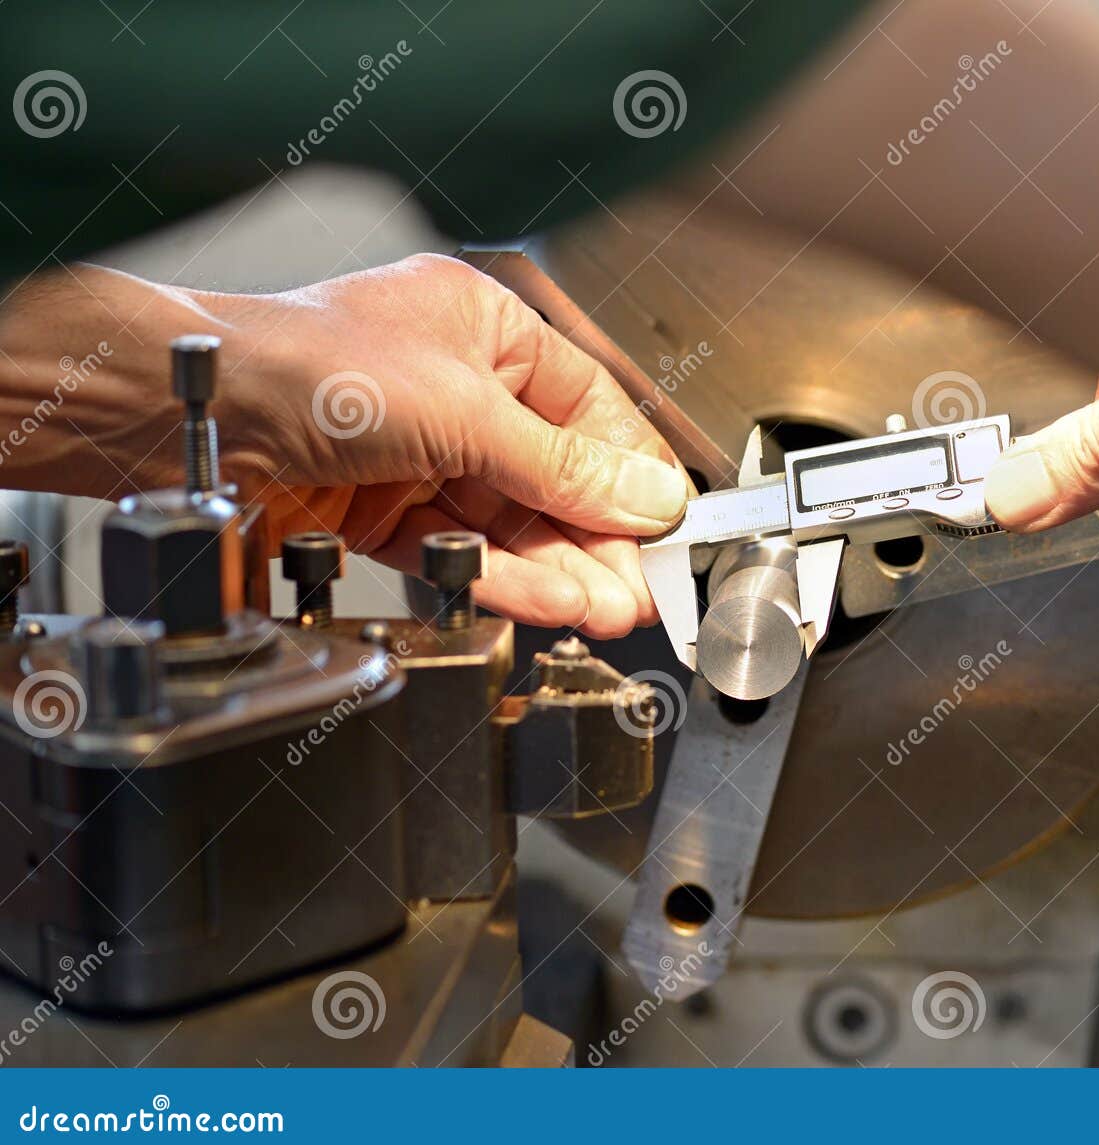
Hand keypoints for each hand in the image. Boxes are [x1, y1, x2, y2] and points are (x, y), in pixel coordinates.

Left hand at [214, 254, 691, 636]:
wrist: (183, 414)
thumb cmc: (300, 362)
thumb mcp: (462, 411)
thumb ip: (562, 466)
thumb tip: (645, 495)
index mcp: (484, 331)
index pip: (587, 410)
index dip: (630, 474)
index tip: (665, 528)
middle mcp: (455, 389)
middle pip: (551, 477)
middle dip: (595, 539)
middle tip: (634, 592)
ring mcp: (417, 453)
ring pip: (508, 522)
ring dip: (556, 569)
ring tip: (599, 611)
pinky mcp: (379, 512)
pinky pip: (459, 549)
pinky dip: (498, 577)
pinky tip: (541, 601)